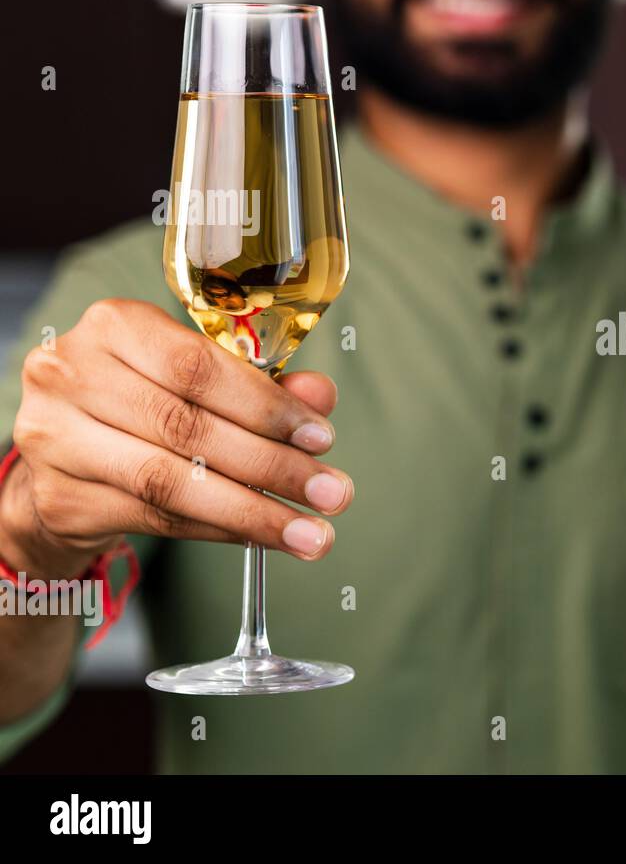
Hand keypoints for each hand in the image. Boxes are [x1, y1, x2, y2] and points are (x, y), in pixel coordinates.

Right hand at [1, 299, 352, 579]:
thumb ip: (263, 385)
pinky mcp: (59, 497)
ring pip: (170, 482)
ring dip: (252, 512)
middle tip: (332, 494)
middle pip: (189, 428)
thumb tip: (320, 397)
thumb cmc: (145, 404)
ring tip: (310, 534)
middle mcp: (73, 374)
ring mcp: (55, 438)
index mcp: (116, 326)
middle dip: (273, 466)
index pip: (199, 368)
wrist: (65, 457)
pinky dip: (219, 530)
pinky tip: (262, 537)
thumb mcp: (203, 381)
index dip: (266, 407)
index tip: (322, 439)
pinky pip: (155, 519)